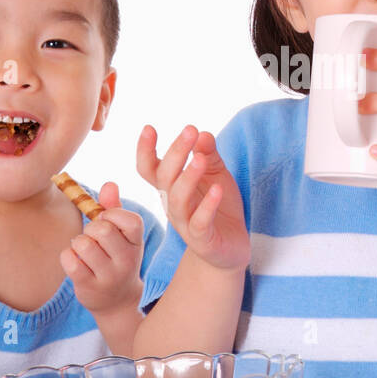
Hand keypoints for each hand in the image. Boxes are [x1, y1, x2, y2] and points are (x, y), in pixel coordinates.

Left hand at [60, 181, 144, 315]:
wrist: (117, 302)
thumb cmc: (117, 259)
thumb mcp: (122, 236)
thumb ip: (114, 208)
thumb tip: (109, 184)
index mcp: (137, 244)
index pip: (131, 220)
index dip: (113, 214)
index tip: (107, 220)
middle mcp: (127, 261)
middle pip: (102, 229)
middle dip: (90, 228)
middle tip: (92, 237)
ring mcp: (109, 276)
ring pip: (83, 244)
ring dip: (77, 243)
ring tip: (84, 251)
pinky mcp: (89, 287)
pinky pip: (70, 260)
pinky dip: (67, 256)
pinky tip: (75, 262)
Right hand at [137, 124, 249, 272]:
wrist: (231, 249)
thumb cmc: (219, 208)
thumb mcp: (216, 175)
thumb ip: (209, 155)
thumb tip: (202, 134)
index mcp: (171, 188)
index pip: (150, 169)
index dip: (145, 150)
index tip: (149, 128)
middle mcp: (173, 205)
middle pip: (164, 178)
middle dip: (175, 153)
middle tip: (189, 130)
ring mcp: (186, 224)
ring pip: (178, 200)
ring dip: (188, 177)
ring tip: (201, 159)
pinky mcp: (203, 240)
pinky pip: (201, 223)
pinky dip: (208, 206)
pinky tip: (217, 189)